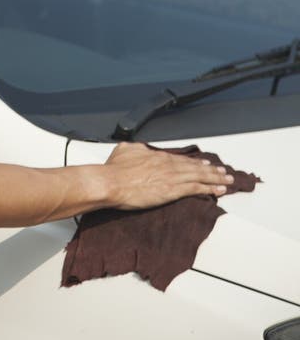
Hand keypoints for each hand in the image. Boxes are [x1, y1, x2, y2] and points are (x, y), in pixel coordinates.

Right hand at [101, 142, 233, 209]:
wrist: (110, 182)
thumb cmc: (114, 170)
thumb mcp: (124, 151)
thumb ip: (135, 149)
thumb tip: (139, 149)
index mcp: (156, 156)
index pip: (180, 159)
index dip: (194, 162)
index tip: (204, 164)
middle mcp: (167, 164)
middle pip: (194, 166)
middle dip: (211, 169)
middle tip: (224, 171)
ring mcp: (171, 177)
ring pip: (199, 176)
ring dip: (215, 177)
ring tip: (227, 179)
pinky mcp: (172, 190)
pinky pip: (196, 188)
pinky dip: (210, 188)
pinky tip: (219, 190)